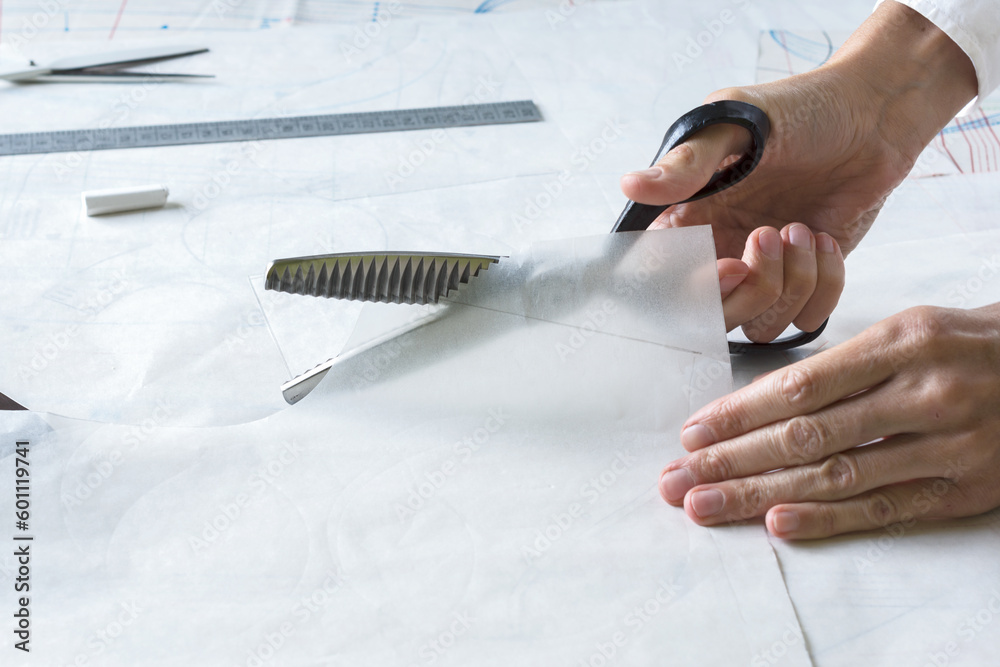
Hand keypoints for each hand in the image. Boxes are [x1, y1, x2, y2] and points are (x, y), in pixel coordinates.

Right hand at [621, 2, 976, 339]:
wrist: (875, 114)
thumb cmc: (802, 109)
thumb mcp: (738, 123)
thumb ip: (688, 163)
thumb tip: (631, 185)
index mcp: (688, 219)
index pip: (660, 282)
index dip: (689, 289)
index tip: (728, 263)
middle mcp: (719, 252)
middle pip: (710, 319)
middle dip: (746, 292)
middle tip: (768, 235)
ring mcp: (763, 272)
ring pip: (760, 325)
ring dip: (790, 283)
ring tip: (803, 228)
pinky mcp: (806, 281)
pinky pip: (806, 320)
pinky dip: (824, 287)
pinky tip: (826, 240)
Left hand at [658, 304, 999, 538]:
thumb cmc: (962, 346)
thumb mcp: (905, 331)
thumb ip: (839, 368)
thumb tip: (756, 407)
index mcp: (900, 342)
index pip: (799, 386)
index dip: (739, 414)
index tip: (692, 435)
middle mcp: (924, 391)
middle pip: (807, 435)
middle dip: (733, 460)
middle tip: (678, 480)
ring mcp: (950, 443)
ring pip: (838, 476)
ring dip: (762, 494)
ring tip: (708, 505)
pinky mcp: (967, 487)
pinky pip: (887, 508)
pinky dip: (828, 519)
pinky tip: (778, 524)